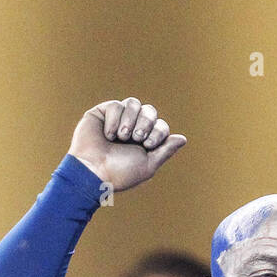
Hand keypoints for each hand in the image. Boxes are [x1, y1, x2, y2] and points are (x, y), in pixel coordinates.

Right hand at [68, 98, 185, 193]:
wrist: (93, 172)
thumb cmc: (120, 173)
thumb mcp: (148, 165)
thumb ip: (165, 151)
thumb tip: (183, 139)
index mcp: (144, 140)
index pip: (161, 125)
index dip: (158, 131)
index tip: (147, 145)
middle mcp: (132, 127)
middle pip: (150, 110)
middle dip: (146, 123)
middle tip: (136, 138)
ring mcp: (116, 119)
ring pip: (133, 103)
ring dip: (130, 120)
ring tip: (121, 137)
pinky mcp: (101, 113)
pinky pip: (115, 105)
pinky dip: (114, 120)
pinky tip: (108, 135)